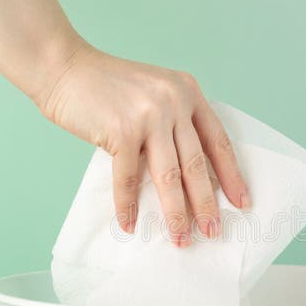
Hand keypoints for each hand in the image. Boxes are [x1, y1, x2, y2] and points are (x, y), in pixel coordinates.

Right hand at [38, 42, 249, 246]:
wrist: (64, 67)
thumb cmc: (106, 87)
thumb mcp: (154, 94)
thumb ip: (174, 123)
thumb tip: (187, 178)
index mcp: (188, 92)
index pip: (218, 141)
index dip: (231, 174)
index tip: (242, 202)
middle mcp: (175, 101)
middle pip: (197, 164)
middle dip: (206, 204)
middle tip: (214, 231)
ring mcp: (149, 115)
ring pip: (169, 176)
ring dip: (175, 213)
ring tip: (181, 238)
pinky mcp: (122, 130)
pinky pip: (129, 178)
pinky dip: (127, 204)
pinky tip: (129, 224)